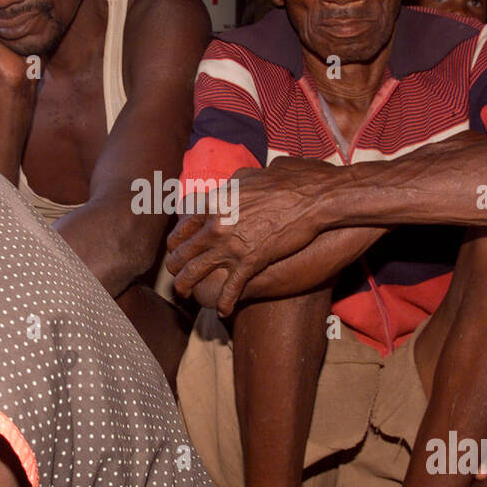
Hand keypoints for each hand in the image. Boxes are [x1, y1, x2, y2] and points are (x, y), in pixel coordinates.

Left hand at [166, 157, 336, 314]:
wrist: (311, 198)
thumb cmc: (285, 182)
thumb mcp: (249, 176)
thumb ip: (232, 183)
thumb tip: (228, 185)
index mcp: (213, 203)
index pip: (182, 227)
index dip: (176, 242)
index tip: (177, 250)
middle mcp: (215, 226)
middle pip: (182, 252)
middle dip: (174, 267)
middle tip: (176, 275)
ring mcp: (230, 245)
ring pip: (194, 272)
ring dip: (185, 286)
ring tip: (185, 294)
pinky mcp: (250, 262)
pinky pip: (229, 289)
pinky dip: (223, 303)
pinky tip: (222, 311)